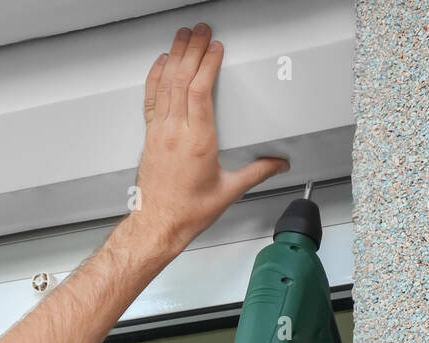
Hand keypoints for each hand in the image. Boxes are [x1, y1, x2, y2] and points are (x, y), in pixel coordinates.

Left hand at [132, 22, 289, 250]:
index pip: (200, 90)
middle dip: (192, 50)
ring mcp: (159, 131)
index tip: (216, 48)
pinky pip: (150, 98)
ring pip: (165, 84)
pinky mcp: (150, 136)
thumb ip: (257, 172)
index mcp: (197, 141)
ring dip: (174, 56)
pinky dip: (155, 76)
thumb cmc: (186, 211)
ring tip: (182, 37)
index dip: (208, 64)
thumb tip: (278, 163)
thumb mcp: (229, 191)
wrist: (157, 224)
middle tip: (200, 31)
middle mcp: (175, 132)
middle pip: (181, 79)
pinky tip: (160, 63)